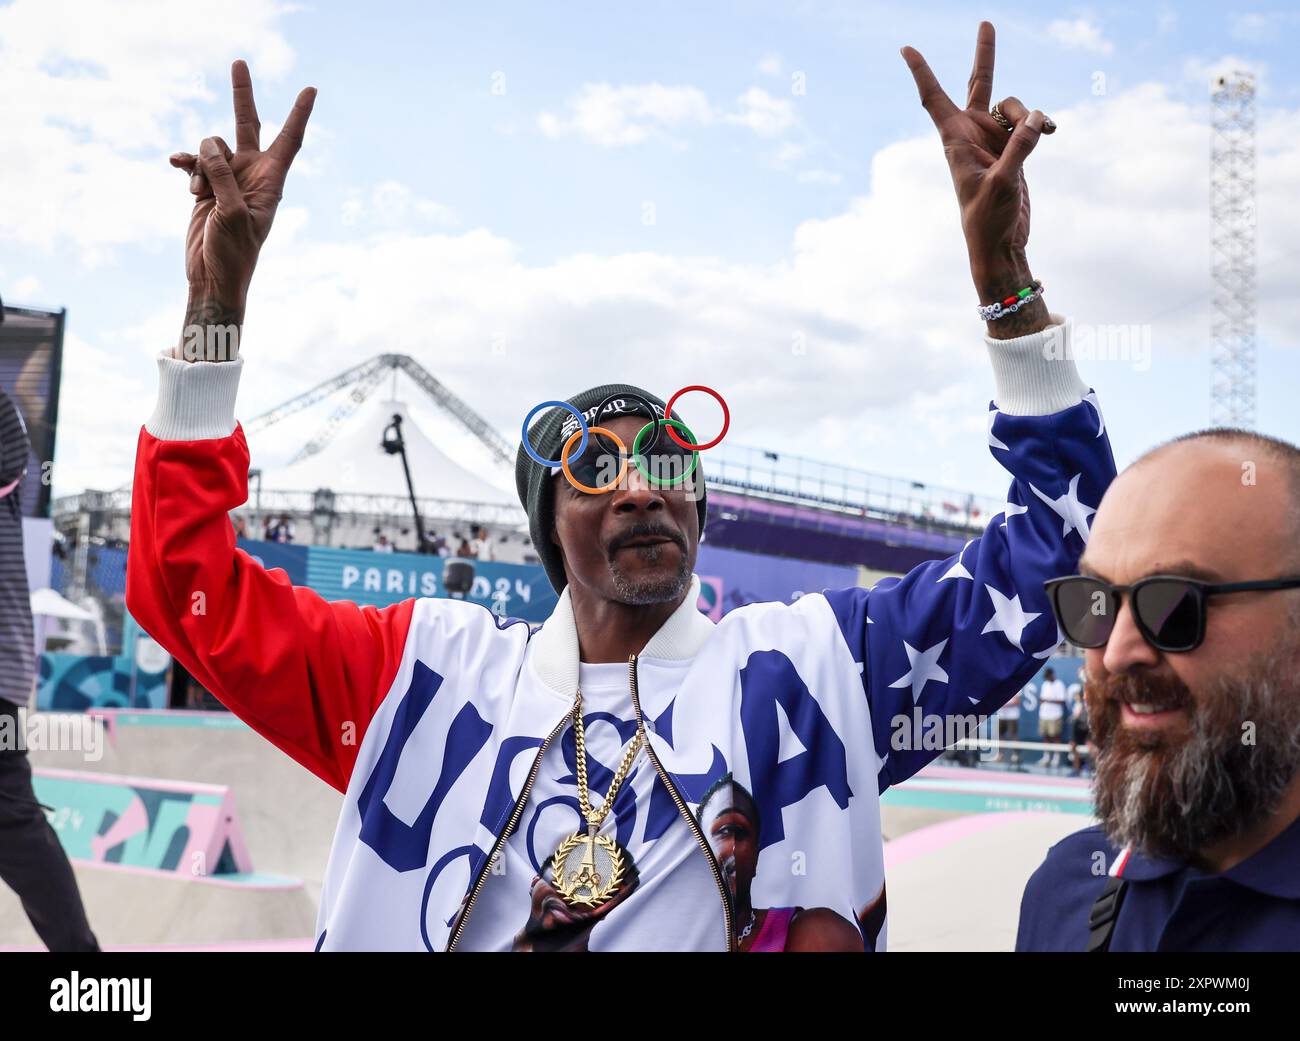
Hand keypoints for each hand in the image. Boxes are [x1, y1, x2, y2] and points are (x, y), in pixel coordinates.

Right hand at [170, 61, 315, 358]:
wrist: (212, 277)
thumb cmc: (233, 254)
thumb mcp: (231, 214)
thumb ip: (223, 177)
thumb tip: (209, 145)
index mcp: (271, 182)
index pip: (289, 141)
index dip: (298, 115)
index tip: (310, 90)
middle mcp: (252, 176)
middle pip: (249, 127)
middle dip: (242, 96)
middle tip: (239, 62)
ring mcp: (228, 180)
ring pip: (212, 147)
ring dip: (201, 163)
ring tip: (200, 192)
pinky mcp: (206, 188)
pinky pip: (194, 163)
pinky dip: (186, 164)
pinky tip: (175, 166)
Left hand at [901, 22, 1054, 334]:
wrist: (1001, 242)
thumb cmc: (988, 219)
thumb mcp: (1004, 183)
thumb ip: (1020, 148)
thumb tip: (1037, 118)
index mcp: (956, 140)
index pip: (934, 99)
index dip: (922, 72)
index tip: (906, 48)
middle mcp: (973, 134)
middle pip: (978, 85)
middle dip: (985, 55)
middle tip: (986, 22)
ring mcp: (994, 140)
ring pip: (1014, 106)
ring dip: (1027, 114)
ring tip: (1038, 134)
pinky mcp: (1013, 149)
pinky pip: (1030, 123)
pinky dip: (1041, 124)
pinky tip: (1052, 132)